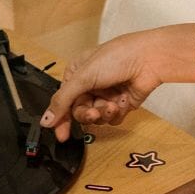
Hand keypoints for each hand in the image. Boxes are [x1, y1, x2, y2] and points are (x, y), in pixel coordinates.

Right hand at [41, 24, 194, 141]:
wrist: (149, 59)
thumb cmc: (116, 58)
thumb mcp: (83, 77)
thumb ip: (62, 100)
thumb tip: (45, 120)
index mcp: (76, 74)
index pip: (63, 101)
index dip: (60, 118)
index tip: (61, 135)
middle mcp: (90, 85)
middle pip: (79, 112)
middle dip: (87, 114)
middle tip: (94, 114)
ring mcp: (106, 95)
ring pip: (97, 117)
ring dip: (104, 113)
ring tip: (113, 104)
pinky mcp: (121, 103)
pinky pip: (112, 119)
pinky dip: (116, 114)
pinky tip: (122, 102)